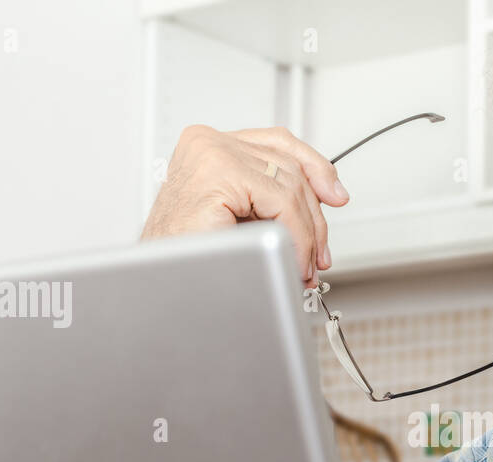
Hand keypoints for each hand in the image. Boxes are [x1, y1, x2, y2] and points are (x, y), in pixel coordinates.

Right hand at [140, 124, 349, 287]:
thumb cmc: (188, 259)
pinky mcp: (217, 173)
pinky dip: (296, 235)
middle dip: (313, 215)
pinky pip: (282, 202)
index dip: (314, 168)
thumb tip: (324, 199)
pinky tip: (292, 258)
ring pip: (291, 184)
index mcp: (207, 146)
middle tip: (318, 254)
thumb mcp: (240, 217)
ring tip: (302, 264)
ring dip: (306, 232)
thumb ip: (271, 197)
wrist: (157, 288)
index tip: (335, 196)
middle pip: (290, 165)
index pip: (277, 142)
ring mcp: (210, 153)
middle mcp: (207, 142)